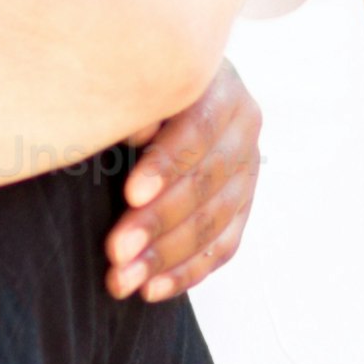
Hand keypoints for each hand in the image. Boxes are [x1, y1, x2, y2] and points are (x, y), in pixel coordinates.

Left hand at [107, 61, 259, 298]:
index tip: (130, 194)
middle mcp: (243, 127)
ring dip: (167, 256)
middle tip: (115, 252)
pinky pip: (223, 246)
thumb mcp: (131, 73)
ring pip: (215, 221)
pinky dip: (187, 272)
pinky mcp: (242, 204)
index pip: (197, 129)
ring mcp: (248, 169)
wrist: (166, 79)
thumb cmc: (132, 74)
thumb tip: (132, 133)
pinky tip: (152, 290)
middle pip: (205, 183)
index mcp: (218, 85)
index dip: (166, 164)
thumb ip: (135, 102)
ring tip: (122, 280)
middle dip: (158, 222)